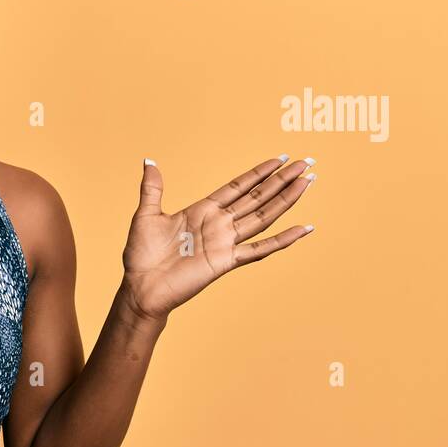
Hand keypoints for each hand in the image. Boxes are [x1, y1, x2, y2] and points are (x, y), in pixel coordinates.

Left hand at [120, 155, 315, 322]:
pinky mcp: (226, 261)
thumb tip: (149, 161)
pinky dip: (282, 240)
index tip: (279, 159)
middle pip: (257, 197)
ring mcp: (225, 242)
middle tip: (305, 163)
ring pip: (263, 217)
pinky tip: (303, 229)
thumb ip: (153, 188)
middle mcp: (218, 224)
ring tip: (307, 182)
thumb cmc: (142, 255)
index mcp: (202, 210)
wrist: (140, 287)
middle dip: (281, 180)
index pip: (238, 187)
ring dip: (286, 200)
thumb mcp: (146, 215)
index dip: (259, 173)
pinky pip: (259, 250)